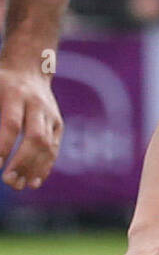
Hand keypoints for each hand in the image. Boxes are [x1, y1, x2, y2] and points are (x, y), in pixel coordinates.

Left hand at [0, 63, 61, 189]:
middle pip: (35, 137)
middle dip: (22, 162)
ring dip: (35, 168)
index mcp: (15, 95)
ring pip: (48, 145)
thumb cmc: (0, 82)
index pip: (12, 125)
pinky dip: (46, 166)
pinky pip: (54, 147)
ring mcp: (50, 115)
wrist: (29, 68)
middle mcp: (36, 105)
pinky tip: (35, 180)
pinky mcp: (58, 124)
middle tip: (8, 181)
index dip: (4, 146)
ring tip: (21, 186)